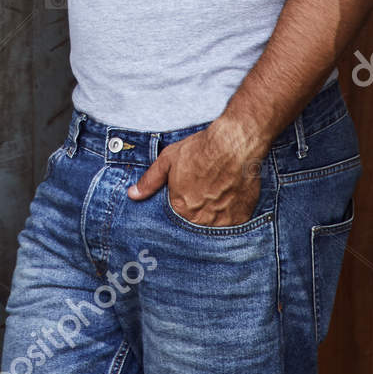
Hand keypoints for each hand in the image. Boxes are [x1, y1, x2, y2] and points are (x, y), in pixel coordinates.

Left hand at [127, 118, 265, 226]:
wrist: (234, 145)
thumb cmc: (201, 150)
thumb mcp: (168, 160)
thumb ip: (150, 181)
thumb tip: (133, 194)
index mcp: (180, 209)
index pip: (173, 221)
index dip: (177, 211)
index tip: (184, 202)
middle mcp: (200, 220)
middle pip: (193, 226)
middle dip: (193, 216)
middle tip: (201, 198)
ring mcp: (221, 222)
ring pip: (211, 228)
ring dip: (210, 219)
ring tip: (214, 199)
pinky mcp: (240, 219)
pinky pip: (231, 227)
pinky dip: (227, 218)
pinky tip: (227, 202)